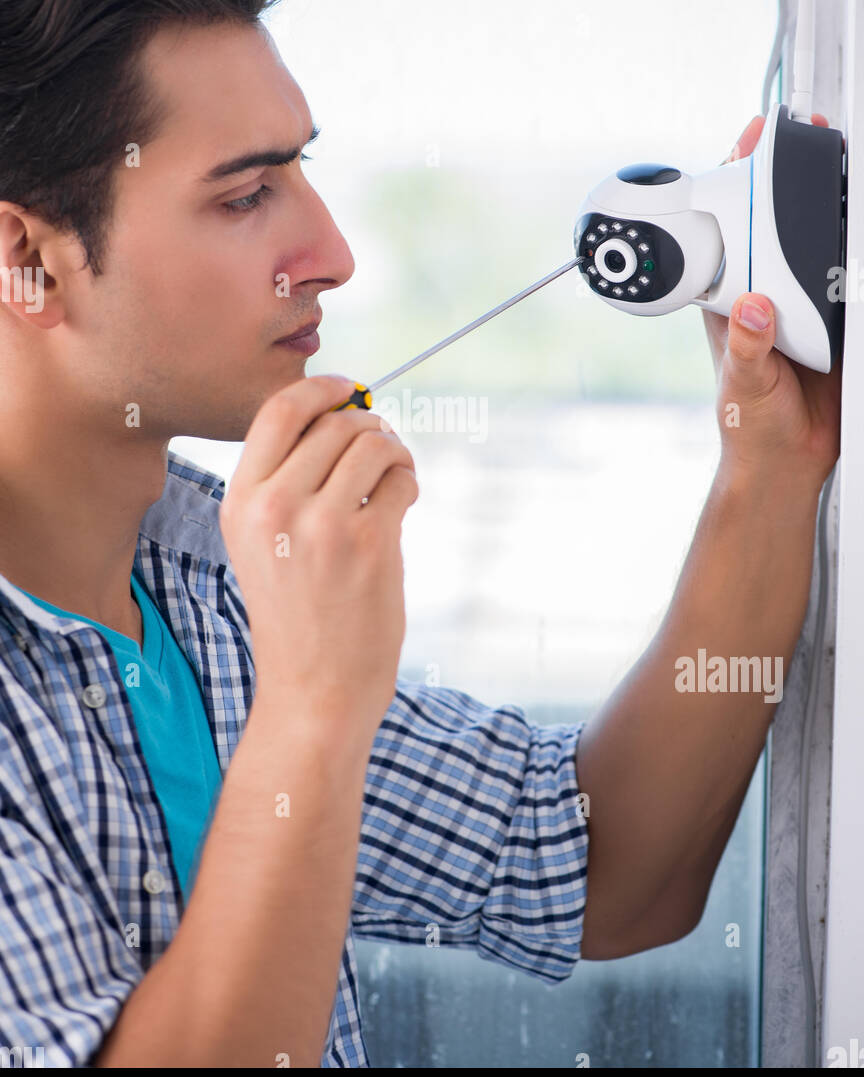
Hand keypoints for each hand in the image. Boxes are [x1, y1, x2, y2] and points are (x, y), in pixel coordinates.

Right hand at [220, 374, 418, 741]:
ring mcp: (324, 523)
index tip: (347, 389)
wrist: (315, 688)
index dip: (321, 389)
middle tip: (381, 447)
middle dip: (367, 425)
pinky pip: (402, 479)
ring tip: (396, 473)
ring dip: (394, 450)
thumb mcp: (260, 542)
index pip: (278, 410)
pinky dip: (410, 481)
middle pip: (335, 422)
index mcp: (241, 501)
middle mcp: (275, 505)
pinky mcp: (370, 543)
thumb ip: (284, 479)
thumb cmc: (295, 612)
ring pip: (374, 443)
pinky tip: (404, 500)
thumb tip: (339, 412)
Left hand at [704, 113, 840, 493]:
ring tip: (844, 168)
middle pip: (776, 221)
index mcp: (731, 299)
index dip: (737, 179)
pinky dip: (859, 250)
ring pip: (818, 242)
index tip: (751, 138)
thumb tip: (753, 308)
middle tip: (812, 135)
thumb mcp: (744, 382)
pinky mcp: (836, 317)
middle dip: (790, 177)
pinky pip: (851, 276)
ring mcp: (801, 301)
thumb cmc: (749, 422)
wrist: (788, 459)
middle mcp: (764, 291)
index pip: (729, 226)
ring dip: (832, 208)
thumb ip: (748, 346)